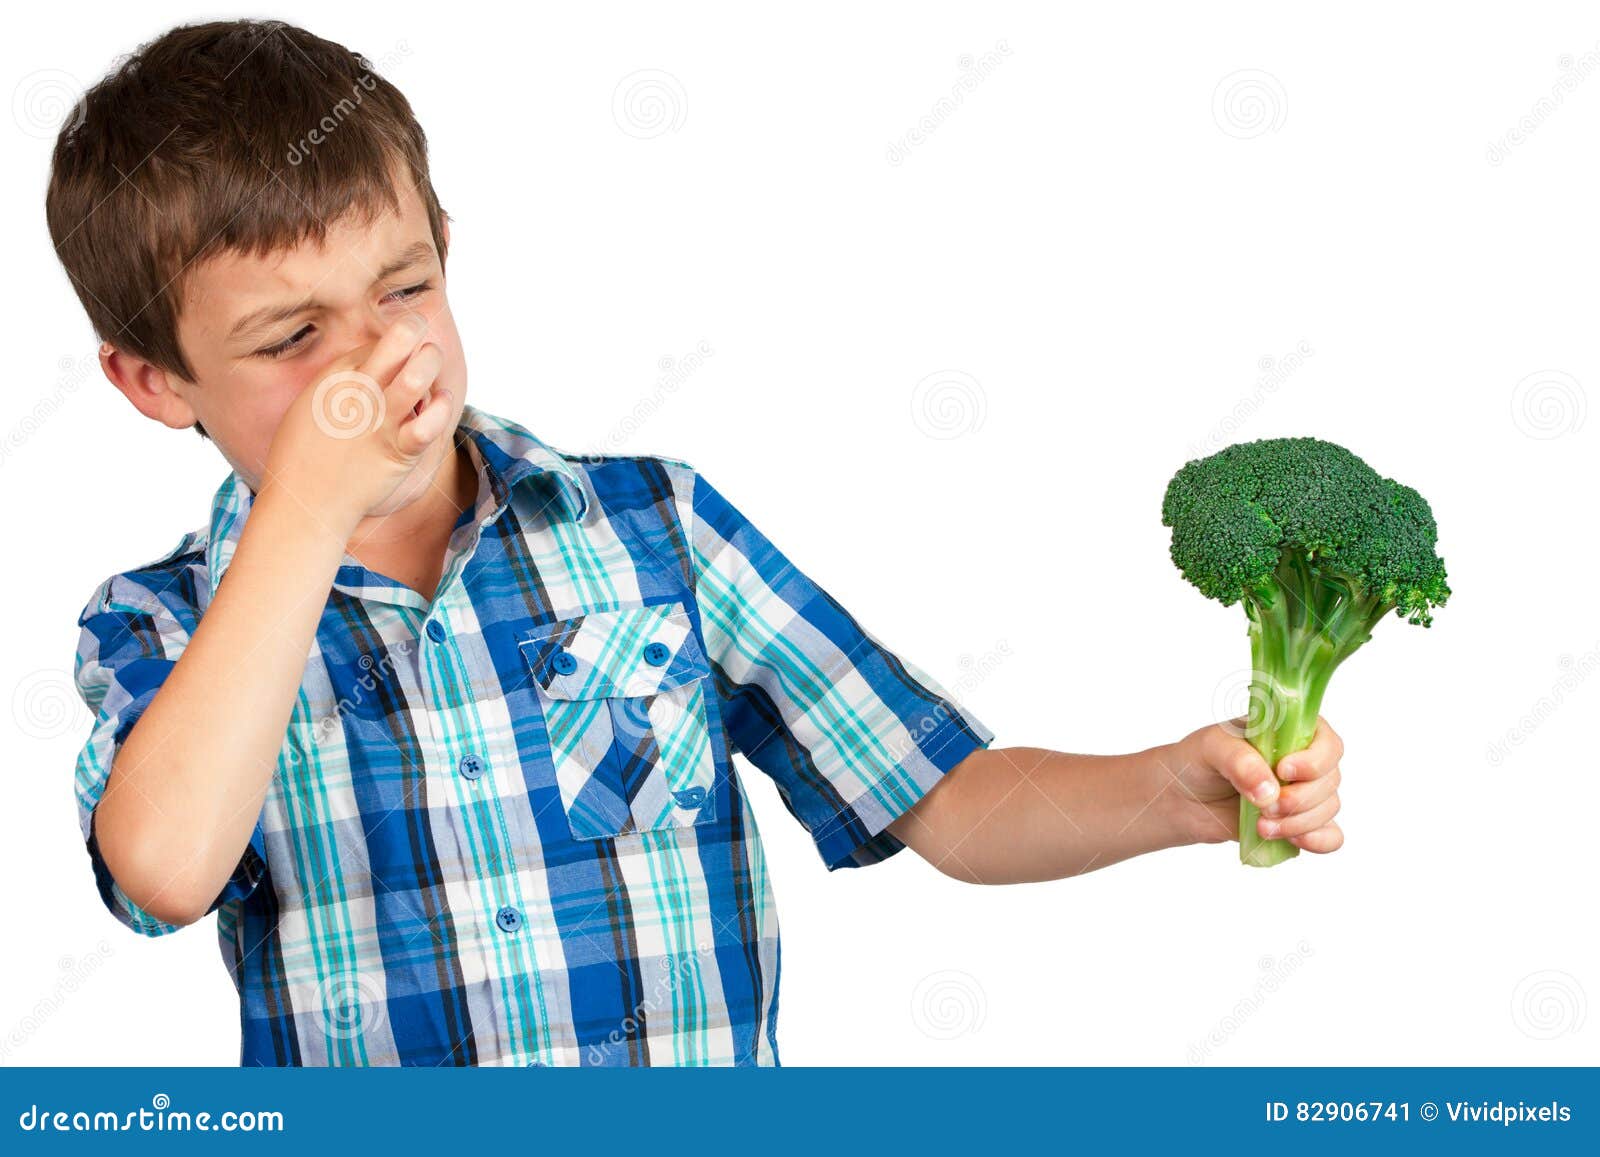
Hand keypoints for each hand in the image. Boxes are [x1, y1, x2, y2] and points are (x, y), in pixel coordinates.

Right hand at [260, 313, 453, 532]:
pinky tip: (440, 403)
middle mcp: (359, 391)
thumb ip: (339, 382)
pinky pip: (429, 423)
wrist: (306, 502)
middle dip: (418, 330)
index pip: (380, 340)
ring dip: (433, 363)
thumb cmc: (305, 454)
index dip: (396, 343)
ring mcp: (381, 421)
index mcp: (335, 376)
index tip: (396, 359)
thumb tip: (368, 364)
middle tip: (422, 347)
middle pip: (401, 337)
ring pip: (419, 374)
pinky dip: (441, 408)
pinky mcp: (398, 452)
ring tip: (431, 370)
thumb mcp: (311, 404)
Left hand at [1167, 717, 1345, 852]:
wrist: (1181, 797)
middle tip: (1267, 808)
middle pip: (1330, 780)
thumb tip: (1269, 792)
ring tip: (1262, 827)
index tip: (1284, 771)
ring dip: (1300, 822)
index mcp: (1290, 731)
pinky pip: (1329, 835)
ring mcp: (1303, 793)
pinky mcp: (1297, 823)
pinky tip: (1296, 841)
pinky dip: (1320, 841)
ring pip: (1328, 809)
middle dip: (1301, 799)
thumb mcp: (1211, 748)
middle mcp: (1303, 760)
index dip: (1314, 760)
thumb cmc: (1198, 761)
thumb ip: (1240, 763)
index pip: (1327, 743)